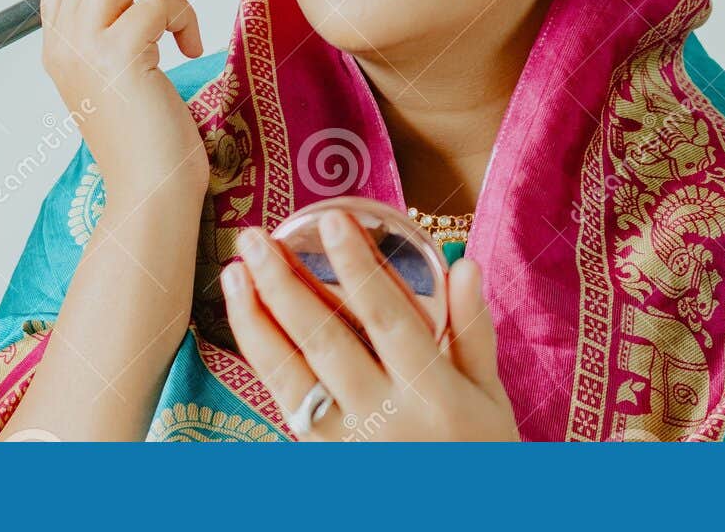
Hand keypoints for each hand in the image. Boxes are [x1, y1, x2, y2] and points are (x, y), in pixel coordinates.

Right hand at [39, 0, 207, 195]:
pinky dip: (183, 17)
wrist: (150, 189)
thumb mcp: (119, 71)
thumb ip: (116, 24)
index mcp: (57, 42)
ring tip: (181, 23)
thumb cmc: (148, 136)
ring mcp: (85, 49)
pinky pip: (155, 3)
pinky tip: (188, 49)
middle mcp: (62, 41)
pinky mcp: (119, 58)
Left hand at [221, 207, 519, 440]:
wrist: (458, 525)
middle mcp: (384, 417)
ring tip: (233, 274)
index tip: (332, 221)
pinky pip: (284, 406)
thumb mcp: (491, 397)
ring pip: (290, 377)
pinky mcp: (322, 460)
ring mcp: (346, 444)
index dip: (358, 268)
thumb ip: (474, 331)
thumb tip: (465, 264)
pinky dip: (262, 363)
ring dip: (256, 321)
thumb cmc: (480, 455)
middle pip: (325, 342)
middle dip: (283, 285)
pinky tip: (248, 326)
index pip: (388, 318)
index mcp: (433, 393)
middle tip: (254, 238)